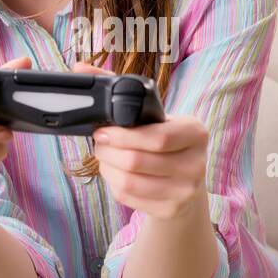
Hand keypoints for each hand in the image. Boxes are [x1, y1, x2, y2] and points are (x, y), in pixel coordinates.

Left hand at [69, 60, 208, 219]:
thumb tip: (80, 67)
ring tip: (105, 158)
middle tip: (99, 144)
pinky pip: (129, 198)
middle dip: (108, 152)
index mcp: (196, 131)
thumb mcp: (153, 115)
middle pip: (138, 161)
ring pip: (130, 182)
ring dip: (107, 169)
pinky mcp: (172, 210)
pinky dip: (114, 185)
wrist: (185, 182)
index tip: (102, 130)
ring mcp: (186, 190)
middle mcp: (197, 163)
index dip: (123, 136)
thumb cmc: (164, 141)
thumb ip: (118, 88)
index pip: (158, 138)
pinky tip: (115, 174)